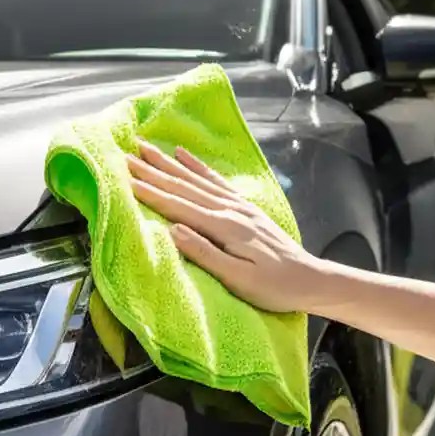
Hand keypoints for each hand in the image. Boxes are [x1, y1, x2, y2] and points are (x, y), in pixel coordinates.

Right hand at [128, 139, 326, 313]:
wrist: (310, 279)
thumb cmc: (273, 287)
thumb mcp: (238, 278)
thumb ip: (205, 253)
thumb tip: (173, 229)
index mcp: (224, 226)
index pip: (178, 206)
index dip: (150, 192)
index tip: (124, 178)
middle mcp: (229, 209)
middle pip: (183, 186)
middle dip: (152, 171)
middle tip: (125, 155)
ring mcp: (238, 205)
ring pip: (196, 178)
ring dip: (168, 163)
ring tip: (146, 148)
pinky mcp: (244, 207)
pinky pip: (215, 180)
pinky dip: (197, 165)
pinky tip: (183, 154)